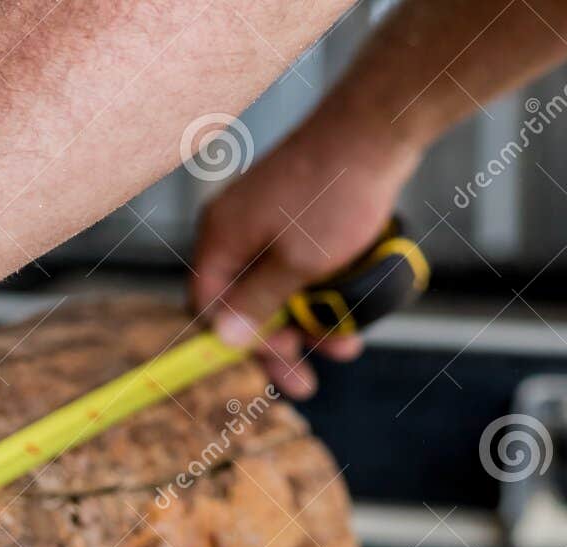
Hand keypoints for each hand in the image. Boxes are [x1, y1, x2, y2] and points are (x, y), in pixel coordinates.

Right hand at [191, 124, 423, 397]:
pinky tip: (348, 308)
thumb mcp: (297, 264)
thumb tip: (222, 339)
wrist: (379, 128)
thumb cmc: (334, 194)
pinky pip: (296, 265)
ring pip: (277, 287)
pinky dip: (319, 290)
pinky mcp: (294, 213)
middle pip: (243, 302)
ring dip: (308, 321)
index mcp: (220, 238)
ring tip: (345, 345)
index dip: (235, 342)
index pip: (207, 305)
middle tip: (305, 381)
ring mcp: (264, 219)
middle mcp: (234, 229)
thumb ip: (257, 304)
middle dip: (280, 342)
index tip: (271, 364)